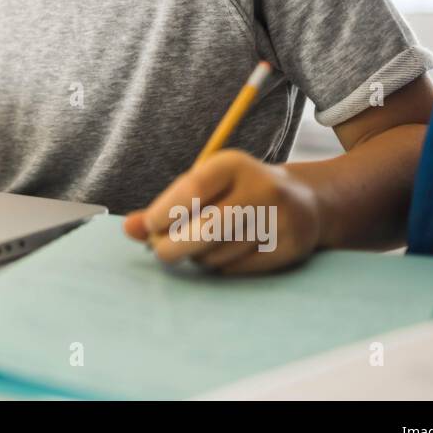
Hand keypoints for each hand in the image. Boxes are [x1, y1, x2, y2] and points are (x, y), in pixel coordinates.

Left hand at [122, 149, 321, 273]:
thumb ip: (165, 206)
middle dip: (173, 246)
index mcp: (234, 164)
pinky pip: (237, 268)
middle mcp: (261, 188)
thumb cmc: (237, 192)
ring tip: (198, 246)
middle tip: (160, 251)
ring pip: (218, 252)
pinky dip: (219, 266)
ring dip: (197, 256)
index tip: (150, 227)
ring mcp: (279, 219)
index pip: (192, 189)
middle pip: (205, 228)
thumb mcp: (204, 186)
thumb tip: (129, 228)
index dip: (164, 212)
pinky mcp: (289, 247)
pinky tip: (222, 254)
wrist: (303, 202)